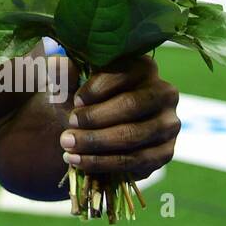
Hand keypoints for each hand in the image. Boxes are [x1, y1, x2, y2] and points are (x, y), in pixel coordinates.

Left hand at [59, 55, 179, 178]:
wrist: (93, 131)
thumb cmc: (83, 101)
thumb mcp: (71, 86)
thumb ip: (64, 75)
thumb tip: (56, 63)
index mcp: (143, 67)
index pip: (122, 74)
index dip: (96, 89)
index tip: (74, 101)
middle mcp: (164, 93)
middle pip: (131, 105)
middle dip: (95, 119)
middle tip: (67, 126)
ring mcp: (169, 124)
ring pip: (134, 135)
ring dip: (97, 143)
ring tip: (68, 147)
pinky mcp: (166, 152)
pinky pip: (137, 160)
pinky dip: (106, 163)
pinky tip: (80, 161)